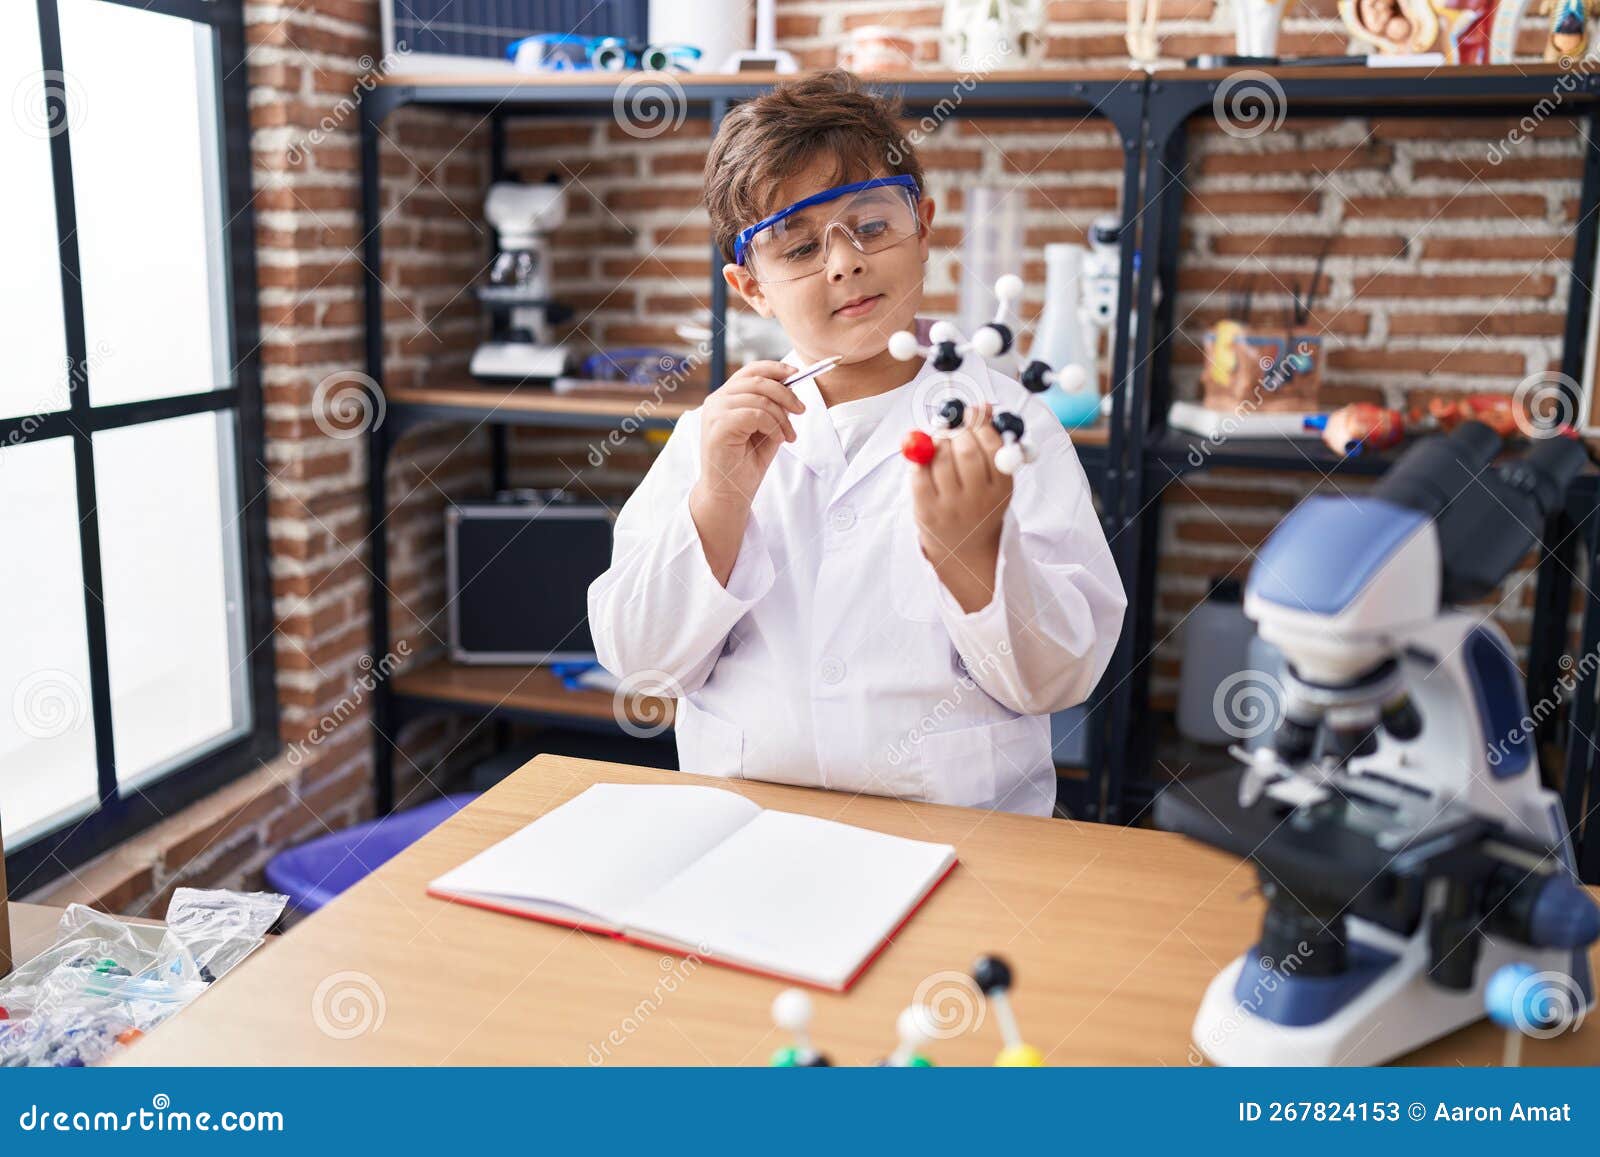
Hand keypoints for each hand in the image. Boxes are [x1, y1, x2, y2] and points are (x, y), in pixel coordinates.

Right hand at [693, 360, 804, 508]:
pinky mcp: (718, 427)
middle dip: (786, 394)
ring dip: (781, 417)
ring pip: (759, 398)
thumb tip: (791, 388)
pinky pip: (755, 414)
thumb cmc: (745, 463)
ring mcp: (715, 412)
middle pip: (758, 381)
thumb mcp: (766, 429)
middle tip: (801, 410)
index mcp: (725, 397)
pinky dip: (772, 426)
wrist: (730, 493)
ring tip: (788, 435)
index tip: (797, 375)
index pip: (750, 370)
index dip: (775, 369)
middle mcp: (716, 400)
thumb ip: (774, 408)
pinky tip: (777, 439)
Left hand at [910, 402, 1011, 611]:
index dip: (980, 423)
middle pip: (965, 450)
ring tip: (939, 444)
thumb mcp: (994, 480)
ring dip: (937, 441)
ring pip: (940, 458)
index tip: (972, 414)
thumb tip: (984, 406)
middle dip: (956, 431)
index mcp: (1002, 488)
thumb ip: (990, 444)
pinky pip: (918, 475)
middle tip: (951, 428)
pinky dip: (918, 460)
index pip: (993, 446)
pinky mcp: (927, 512)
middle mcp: (979, 499)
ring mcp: (952, 507)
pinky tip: (924, 461)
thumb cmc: (979, 506)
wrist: (964, 551)